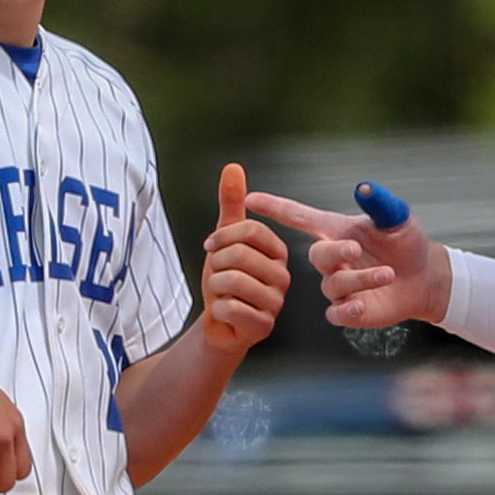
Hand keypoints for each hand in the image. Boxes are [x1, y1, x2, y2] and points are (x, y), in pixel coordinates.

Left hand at [201, 164, 289, 352]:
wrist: (220, 325)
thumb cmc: (226, 284)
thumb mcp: (224, 240)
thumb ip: (231, 204)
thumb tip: (233, 168)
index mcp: (277, 252)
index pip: (251, 230)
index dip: (222, 237)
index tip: (211, 247)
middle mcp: (283, 276)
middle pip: (239, 255)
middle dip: (217, 266)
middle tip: (219, 277)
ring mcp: (275, 302)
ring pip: (233, 281)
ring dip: (215, 288)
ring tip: (222, 294)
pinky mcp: (264, 326)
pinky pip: (231, 308)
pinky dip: (217, 310)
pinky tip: (225, 313)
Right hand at [246, 188, 451, 331]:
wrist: (424, 278)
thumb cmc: (406, 245)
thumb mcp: (397, 219)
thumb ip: (380, 203)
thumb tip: (364, 186)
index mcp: (338, 232)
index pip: (299, 218)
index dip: (274, 208)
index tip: (251, 200)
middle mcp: (334, 259)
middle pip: (317, 255)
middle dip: (334, 252)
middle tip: (355, 249)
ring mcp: (340, 286)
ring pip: (334, 285)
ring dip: (360, 279)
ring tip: (387, 274)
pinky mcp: (349, 310)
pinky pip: (336, 314)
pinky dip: (347, 310)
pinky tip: (362, 304)